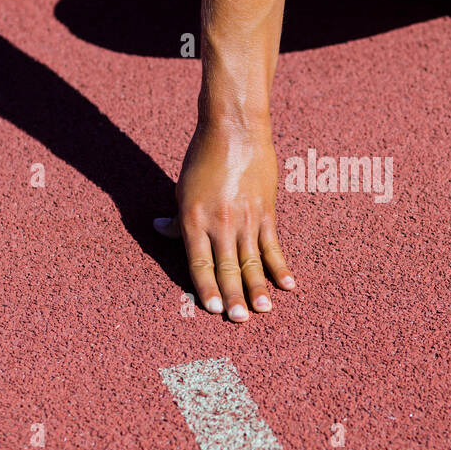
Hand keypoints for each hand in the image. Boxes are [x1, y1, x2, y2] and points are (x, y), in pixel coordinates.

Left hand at [156, 123, 294, 321]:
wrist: (235, 130)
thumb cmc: (203, 158)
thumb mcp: (182, 189)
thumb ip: (178, 219)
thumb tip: (161, 231)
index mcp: (195, 220)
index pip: (199, 263)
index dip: (206, 288)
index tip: (211, 308)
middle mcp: (221, 223)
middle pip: (228, 267)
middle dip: (233, 296)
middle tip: (240, 319)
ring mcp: (246, 219)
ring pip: (253, 261)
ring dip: (259, 288)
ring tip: (264, 309)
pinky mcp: (266, 212)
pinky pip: (274, 245)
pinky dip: (280, 266)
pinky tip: (288, 284)